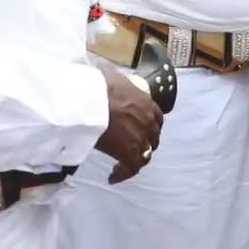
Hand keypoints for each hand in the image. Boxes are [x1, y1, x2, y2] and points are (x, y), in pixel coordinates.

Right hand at [94, 67, 163, 183]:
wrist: (91, 101)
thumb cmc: (98, 87)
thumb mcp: (111, 76)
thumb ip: (114, 80)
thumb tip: (104, 72)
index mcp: (146, 103)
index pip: (157, 118)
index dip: (150, 125)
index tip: (141, 129)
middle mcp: (148, 121)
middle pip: (153, 137)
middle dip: (144, 143)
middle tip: (129, 147)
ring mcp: (140, 138)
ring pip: (145, 154)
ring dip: (135, 160)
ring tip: (122, 165)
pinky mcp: (128, 153)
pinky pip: (131, 168)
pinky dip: (123, 174)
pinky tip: (113, 177)